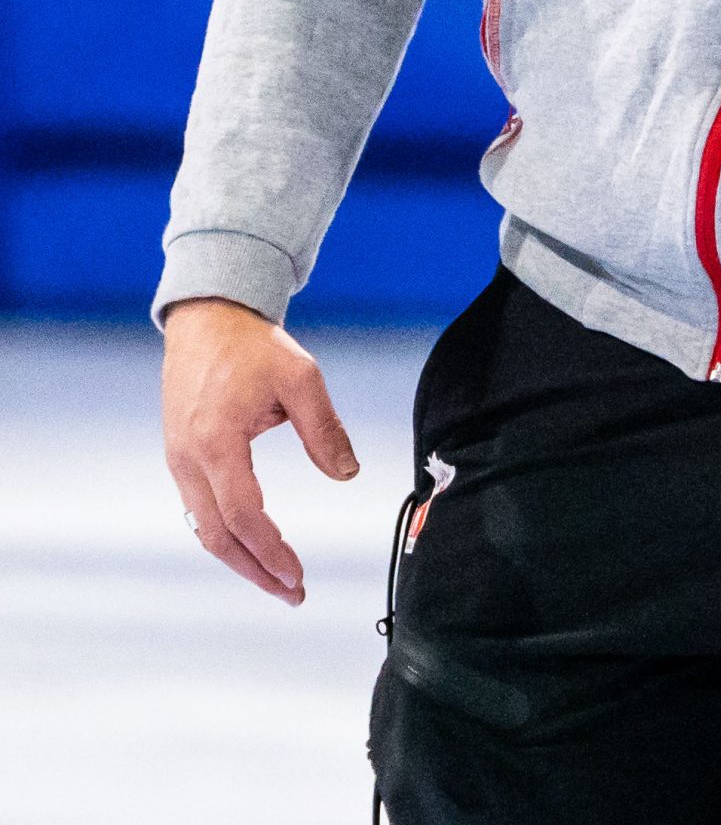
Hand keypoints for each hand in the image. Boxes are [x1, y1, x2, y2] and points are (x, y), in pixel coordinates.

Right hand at [162, 296, 358, 603]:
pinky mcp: (179, 458)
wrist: (207, 321)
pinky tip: (254, 547)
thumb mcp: (302, 377)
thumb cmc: (254, 347)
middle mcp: (187, 460)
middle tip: (293, 594)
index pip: (243, 515)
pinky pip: (200, 510)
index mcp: (215, 442)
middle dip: (255, 570)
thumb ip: (324, 429)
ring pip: (204, 528)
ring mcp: (178, 461)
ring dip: (240, 559)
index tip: (298, 574)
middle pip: (217, 536)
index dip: (271, 550)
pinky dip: (226, 535)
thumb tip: (347, 474)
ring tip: (278, 580)